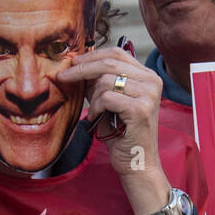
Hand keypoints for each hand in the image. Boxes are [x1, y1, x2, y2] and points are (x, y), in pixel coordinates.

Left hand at [57, 47, 162, 179]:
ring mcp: (148, 94)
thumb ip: (99, 82)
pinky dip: (96, 109)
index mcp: (147, 76)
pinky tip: (97, 119)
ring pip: (106, 81)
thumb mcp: (109, 102)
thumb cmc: (121, 133)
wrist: (136, 162)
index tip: (73, 62)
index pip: (117, 53)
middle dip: (81, 69)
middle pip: (110, 62)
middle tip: (63, 76)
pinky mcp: (140, 109)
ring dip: (92, 98)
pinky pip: (106, 98)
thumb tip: (76, 65)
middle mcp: (152, 81)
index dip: (92, 55)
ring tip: (94, 113)